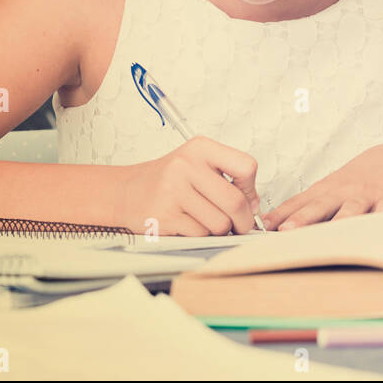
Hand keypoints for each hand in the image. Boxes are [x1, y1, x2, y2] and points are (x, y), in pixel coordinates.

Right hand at [113, 136, 260, 235]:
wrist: (128, 191)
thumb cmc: (169, 180)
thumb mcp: (199, 165)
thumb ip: (229, 179)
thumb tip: (254, 206)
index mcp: (200, 148)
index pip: (246, 167)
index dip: (251, 189)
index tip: (247, 199)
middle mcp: (186, 165)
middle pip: (235, 201)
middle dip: (243, 220)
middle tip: (240, 224)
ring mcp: (173, 190)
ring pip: (219, 222)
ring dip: (220, 229)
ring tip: (207, 220)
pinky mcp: (165, 215)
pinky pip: (200, 233)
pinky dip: (200, 234)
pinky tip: (188, 223)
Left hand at [262, 144, 382, 230]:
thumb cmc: (351, 182)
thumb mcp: (325, 190)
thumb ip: (300, 207)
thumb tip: (267, 225)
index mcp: (323, 192)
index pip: (298, 204)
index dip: (280, 216)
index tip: (262, 228)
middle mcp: (342, 193)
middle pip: (320, 206)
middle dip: (303, 219)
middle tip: (286, 231)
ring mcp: (366, 197)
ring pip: (352, 210)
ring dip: (340, 221)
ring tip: (330, 234)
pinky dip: (382, 220)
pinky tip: (377, 229)